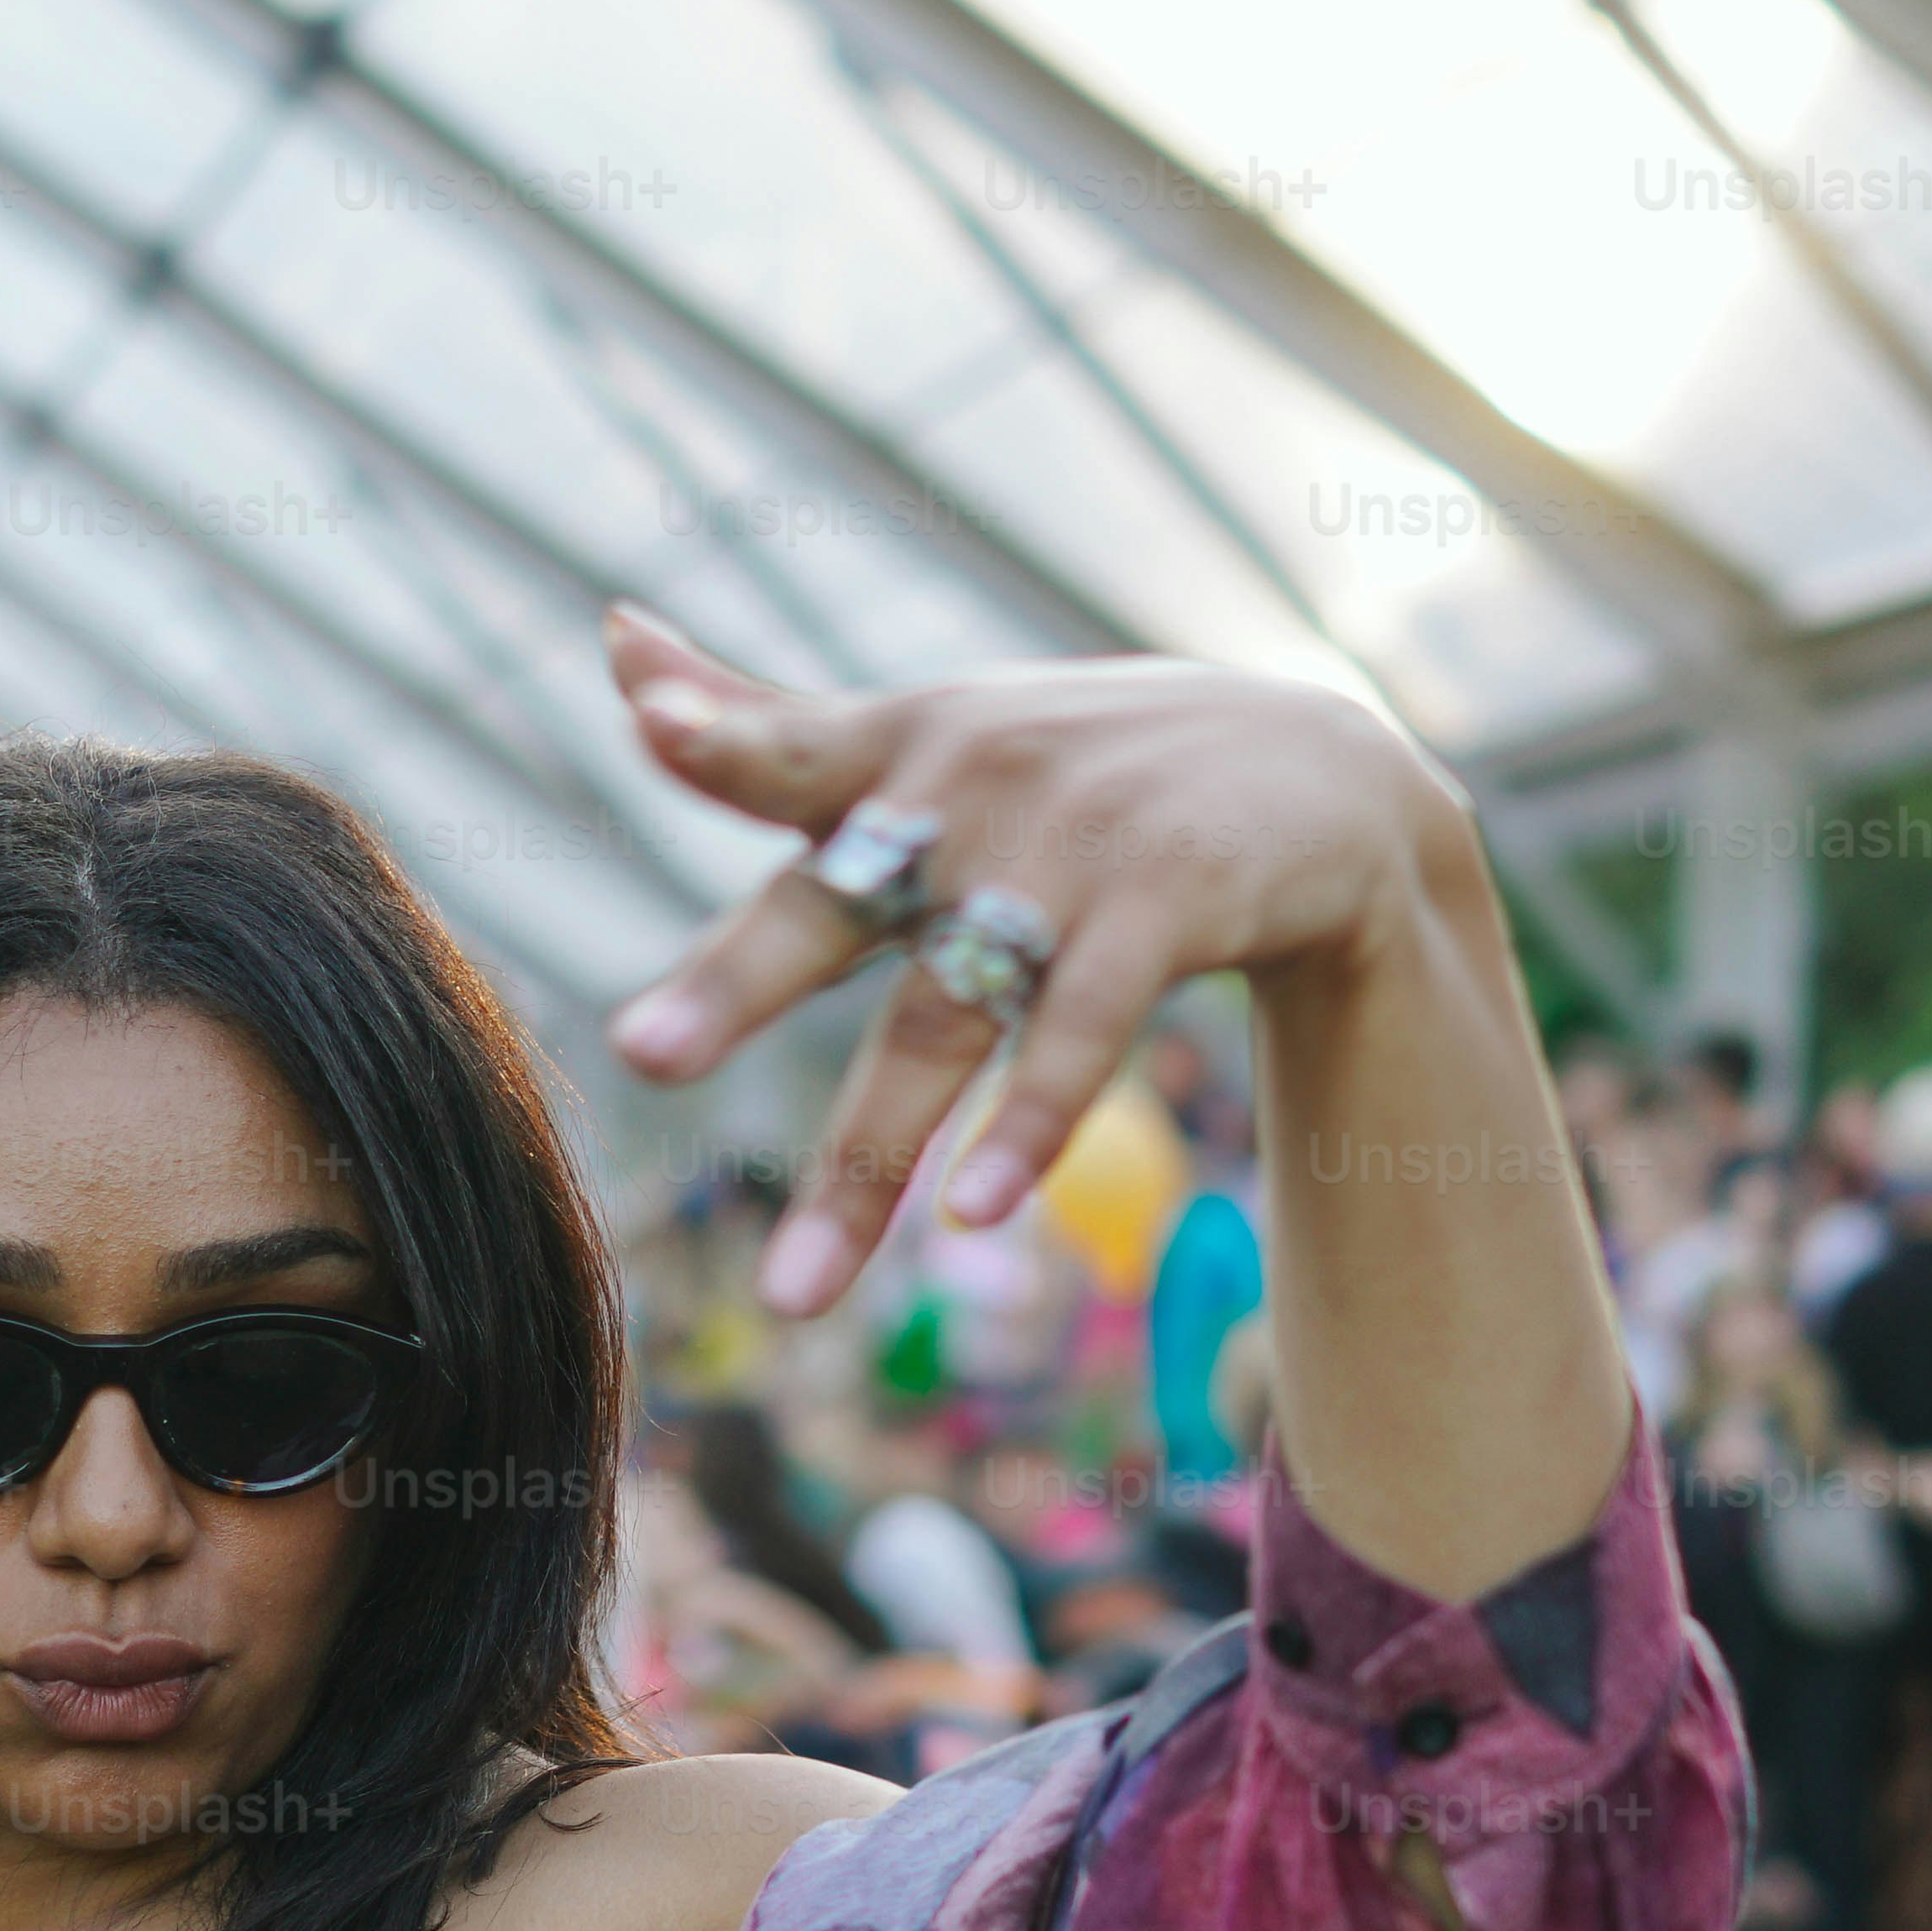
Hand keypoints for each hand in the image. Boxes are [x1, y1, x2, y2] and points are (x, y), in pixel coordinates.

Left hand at [591, 609, 1458, 1322]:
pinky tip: (977, 1214)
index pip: (788, 743)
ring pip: (943, 1020)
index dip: (719, 732)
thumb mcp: (926, 728)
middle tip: (641, 1051)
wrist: (1320, 772)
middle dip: (734, 981)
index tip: (648, 720)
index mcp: (896, 747)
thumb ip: (767, 718)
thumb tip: (612, 638)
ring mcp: (1070, 847)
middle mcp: (970, 788)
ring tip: (797, 1292)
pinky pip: (1079, 1035)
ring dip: (868, 1162)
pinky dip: (1030, 1128)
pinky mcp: (1166, 907)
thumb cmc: (1079, 763)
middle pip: (834, 906)